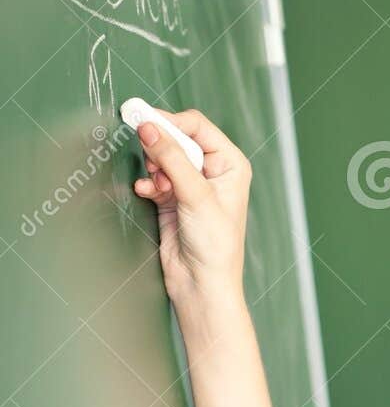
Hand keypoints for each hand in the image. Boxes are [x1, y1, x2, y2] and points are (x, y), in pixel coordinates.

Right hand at [132, 107, 251, 312]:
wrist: (201, 285)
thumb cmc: (215, 247)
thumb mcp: (196, 196)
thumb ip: (171, 158)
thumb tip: (149, 127)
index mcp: (230, 164)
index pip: (196, 126)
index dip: (170, 121)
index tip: (143, 121)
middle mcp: (213, 171)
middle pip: (177, 138)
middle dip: (161, 149)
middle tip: (151, 160)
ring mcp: (192, 185)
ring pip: (162, 157)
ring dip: (154, 168)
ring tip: (158, 186)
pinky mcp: (173, 198)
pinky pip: (154, 177)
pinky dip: (148, 183)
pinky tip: (147, 192)